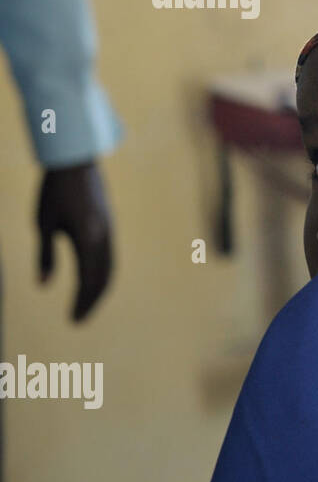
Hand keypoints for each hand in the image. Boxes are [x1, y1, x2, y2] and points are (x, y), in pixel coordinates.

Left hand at [36, 162, 113, 321]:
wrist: (77, 161)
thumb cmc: (54, 191)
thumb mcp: (43, 223)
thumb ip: (46, 255)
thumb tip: (43, 285)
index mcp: (87, 239)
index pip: (87, 280)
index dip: (81, 303)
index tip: (73, 321)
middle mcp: (104, 237)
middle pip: (103, 278)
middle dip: (91, 301)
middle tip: (78, 319)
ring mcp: (109, 231)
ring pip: (110, 268)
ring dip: (99, 289)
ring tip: (87, 303)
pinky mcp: (109, 225)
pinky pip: (110, 256)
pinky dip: (104, 273)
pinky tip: (94, 279)